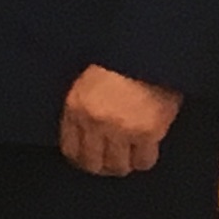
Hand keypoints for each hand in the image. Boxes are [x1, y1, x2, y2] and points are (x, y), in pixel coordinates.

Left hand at [61, 64, 181, 177]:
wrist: (148, 51)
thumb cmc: (119, 62)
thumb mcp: (88, 82)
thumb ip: (85, 108)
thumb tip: (87, 135)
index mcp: (75, 107)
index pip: (70, 148)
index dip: (81, 159)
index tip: (89, 159)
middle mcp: (94, 122)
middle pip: (92, 163)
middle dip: (102, 166)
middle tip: (112, 162)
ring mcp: (120, 129)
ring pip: (118, 166)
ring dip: (124, 164)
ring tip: (130, 157)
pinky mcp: (147, 133)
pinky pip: (143, 161)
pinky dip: (144, 160)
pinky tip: (145, 150)